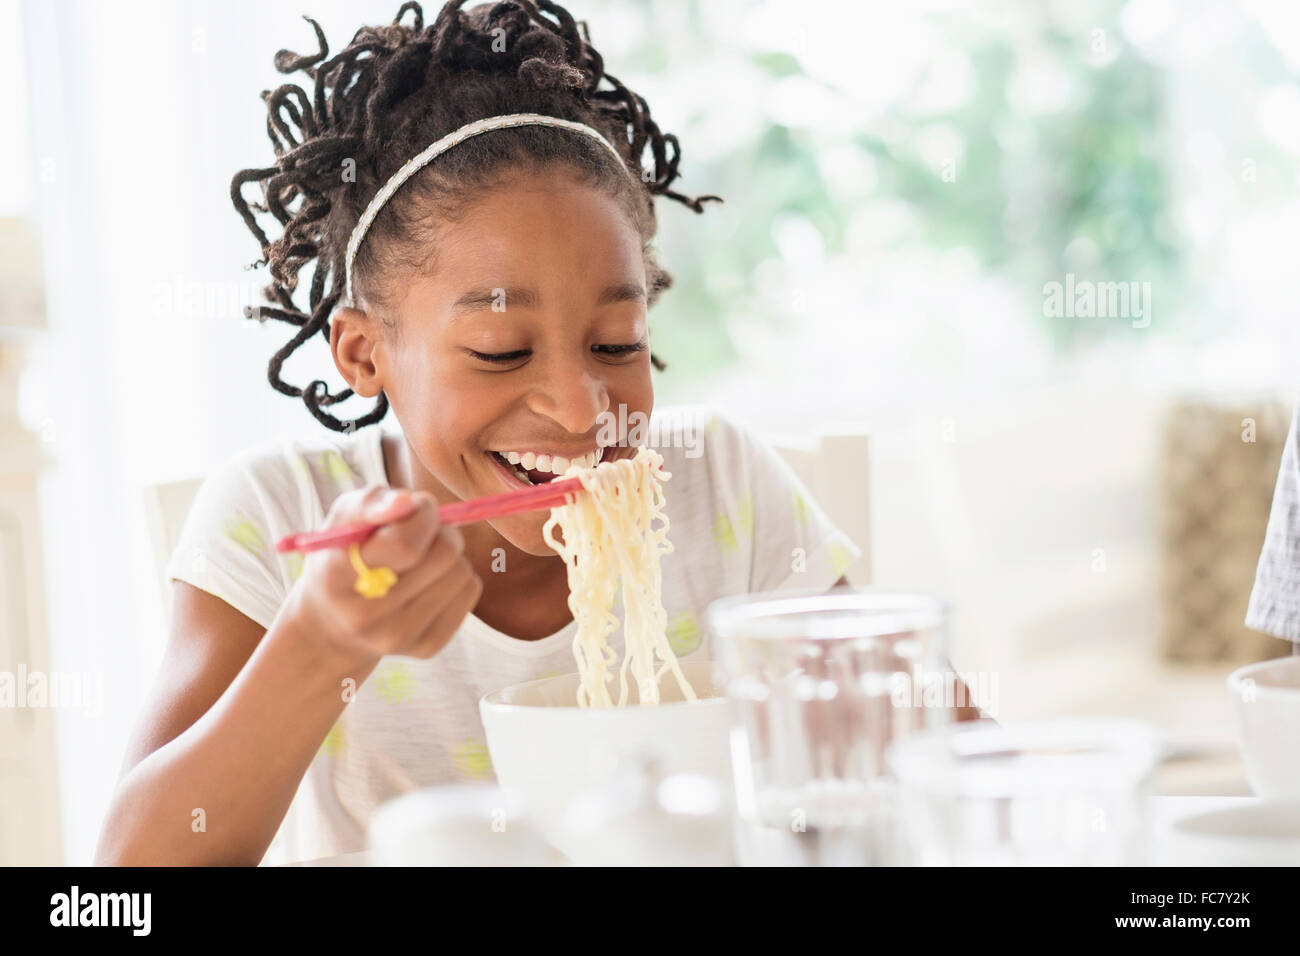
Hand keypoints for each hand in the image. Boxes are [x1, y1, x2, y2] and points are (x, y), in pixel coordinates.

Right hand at [288, 485, 481, 665]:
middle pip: (444, 555)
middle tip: (423, 530)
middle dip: (441, 530)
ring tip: (422, 558)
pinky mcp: (426, 648)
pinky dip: (457, 577)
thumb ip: (372, 503)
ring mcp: (397, 637)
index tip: (415, 507)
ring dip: (449, 554)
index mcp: (336, 577)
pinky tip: (430, 581)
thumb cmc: (344, 556)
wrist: (336, 622)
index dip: (422, 516)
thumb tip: (408, 502)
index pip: (403, 544)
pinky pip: (470, 591)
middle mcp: (364, 616)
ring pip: (461, 571)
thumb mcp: (344, 521)